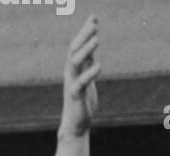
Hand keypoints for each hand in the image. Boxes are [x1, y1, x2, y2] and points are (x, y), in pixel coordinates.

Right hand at [60, 14, 100, 137]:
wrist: (76, 124)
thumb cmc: (82, 102)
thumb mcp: (87, 79)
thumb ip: (88, 65)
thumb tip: (92, 49)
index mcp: (74, 68)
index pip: (78, 45)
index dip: (85, 31)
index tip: (94, 18)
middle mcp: (70, 72)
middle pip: (74, 49)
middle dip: (84, 35)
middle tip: (94, 23)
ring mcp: (71, 82)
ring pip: (75, 62)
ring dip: (85, 50)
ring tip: (97, 39)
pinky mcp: (75, 95)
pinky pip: (81, 82)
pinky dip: (89, 73)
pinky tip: (99, 65)